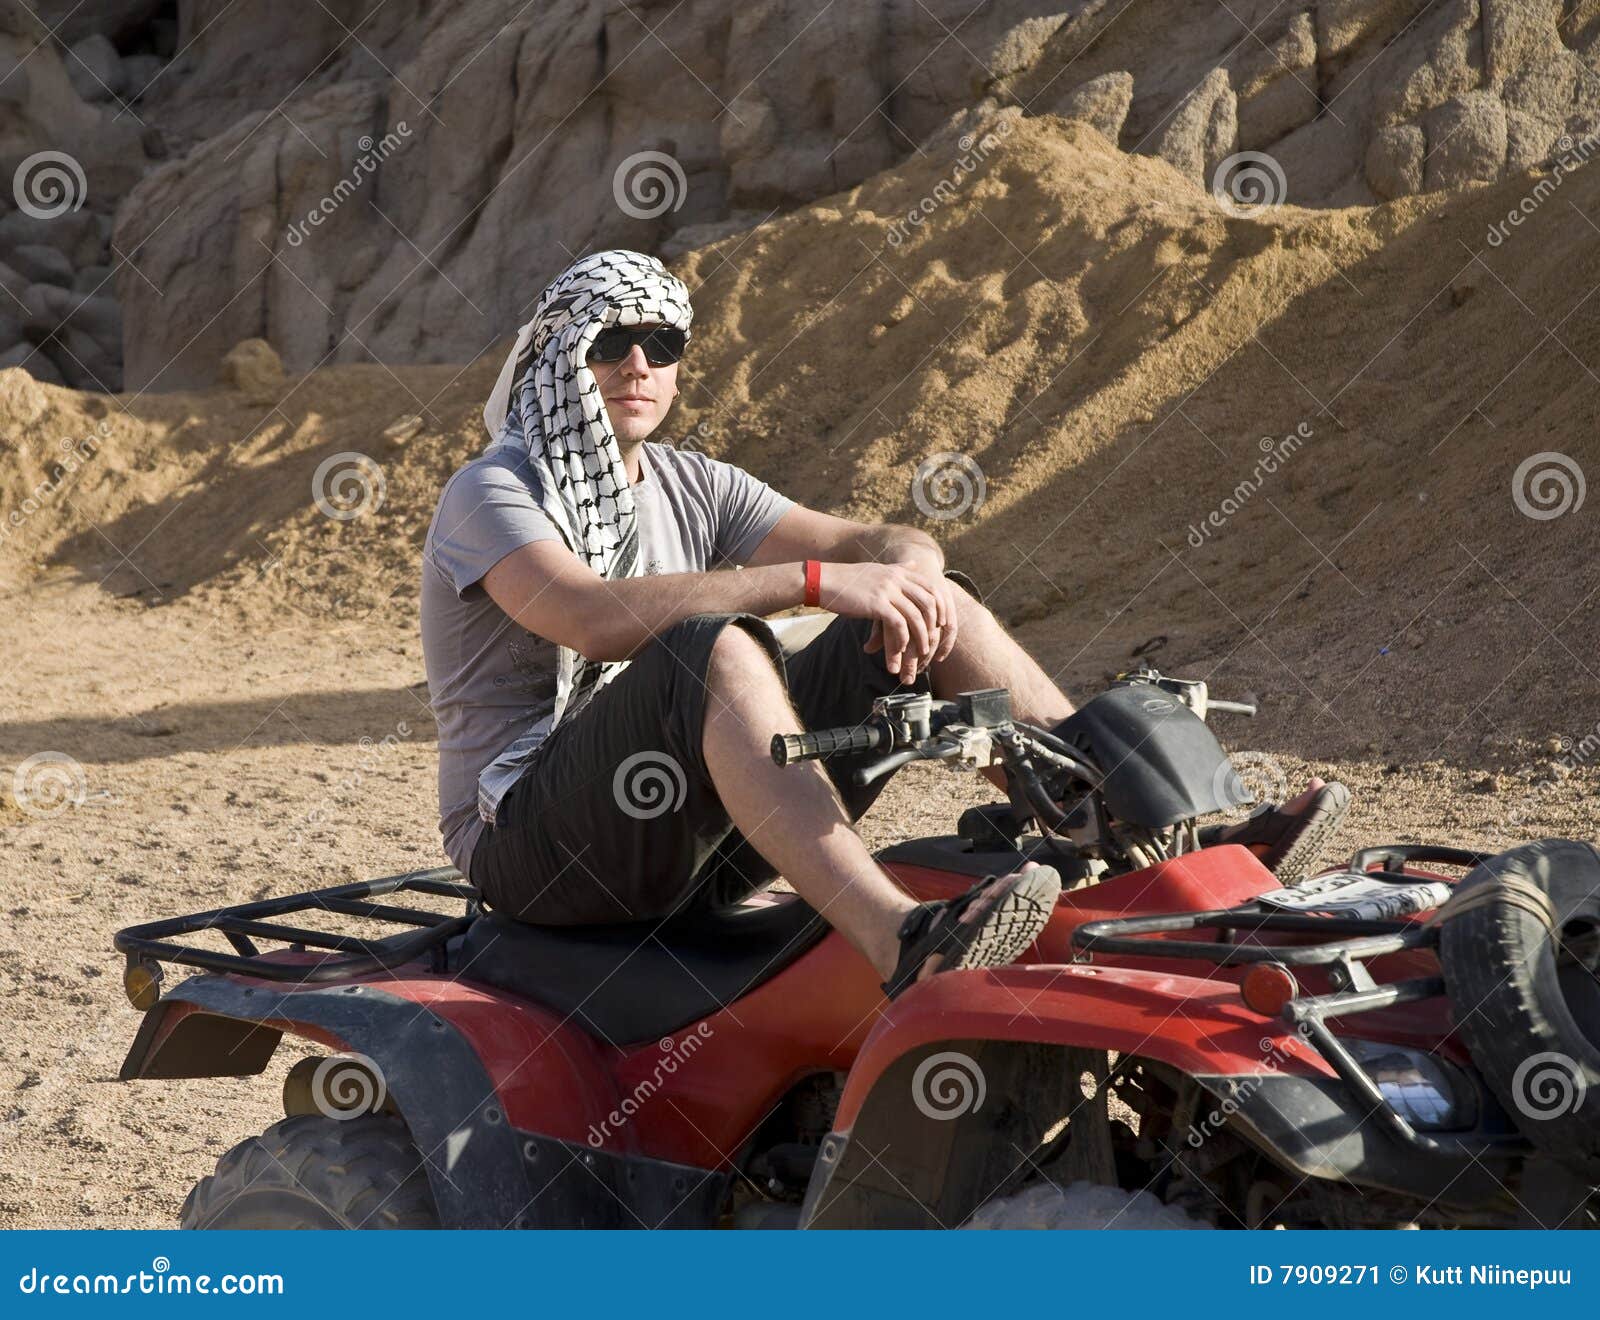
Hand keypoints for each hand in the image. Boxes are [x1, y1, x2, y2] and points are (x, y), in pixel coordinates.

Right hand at [815, 561, 945, 679]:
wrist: (822, 580)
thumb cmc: (848, 579)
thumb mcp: (878, 569)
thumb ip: (898, 568)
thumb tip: (913, 564)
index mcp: (899, 571)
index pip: (931, 587)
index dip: (941, 606)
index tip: (942, 622)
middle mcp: (896, 579)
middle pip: (929, 601)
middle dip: (936, 623)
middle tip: (936, 640)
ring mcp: (887, 590)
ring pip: (916, 616)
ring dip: (921, 637)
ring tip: (921, 652)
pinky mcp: (876, 604)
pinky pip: (898, 624)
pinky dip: (902, 639)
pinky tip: (900, 649)